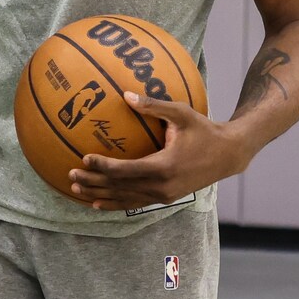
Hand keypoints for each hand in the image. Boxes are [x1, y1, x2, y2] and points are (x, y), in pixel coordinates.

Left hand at [66, 92, 250, 209]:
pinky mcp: (165, 198)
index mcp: (163, 166)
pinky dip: (115, 204)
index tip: (84, 157)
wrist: (228, 155)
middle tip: (71, 175)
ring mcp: (163, 195)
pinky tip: (98, 203)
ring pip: (125, 199)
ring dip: (100, 195)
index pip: (124, 170)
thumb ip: (153, 106)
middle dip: (93, 182)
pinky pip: (134, 203)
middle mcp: (161, 186)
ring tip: (77, 190)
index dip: (101, 165)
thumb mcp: (181, 114)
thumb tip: (125, 94)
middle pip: (119, 187)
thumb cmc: (204, 130)